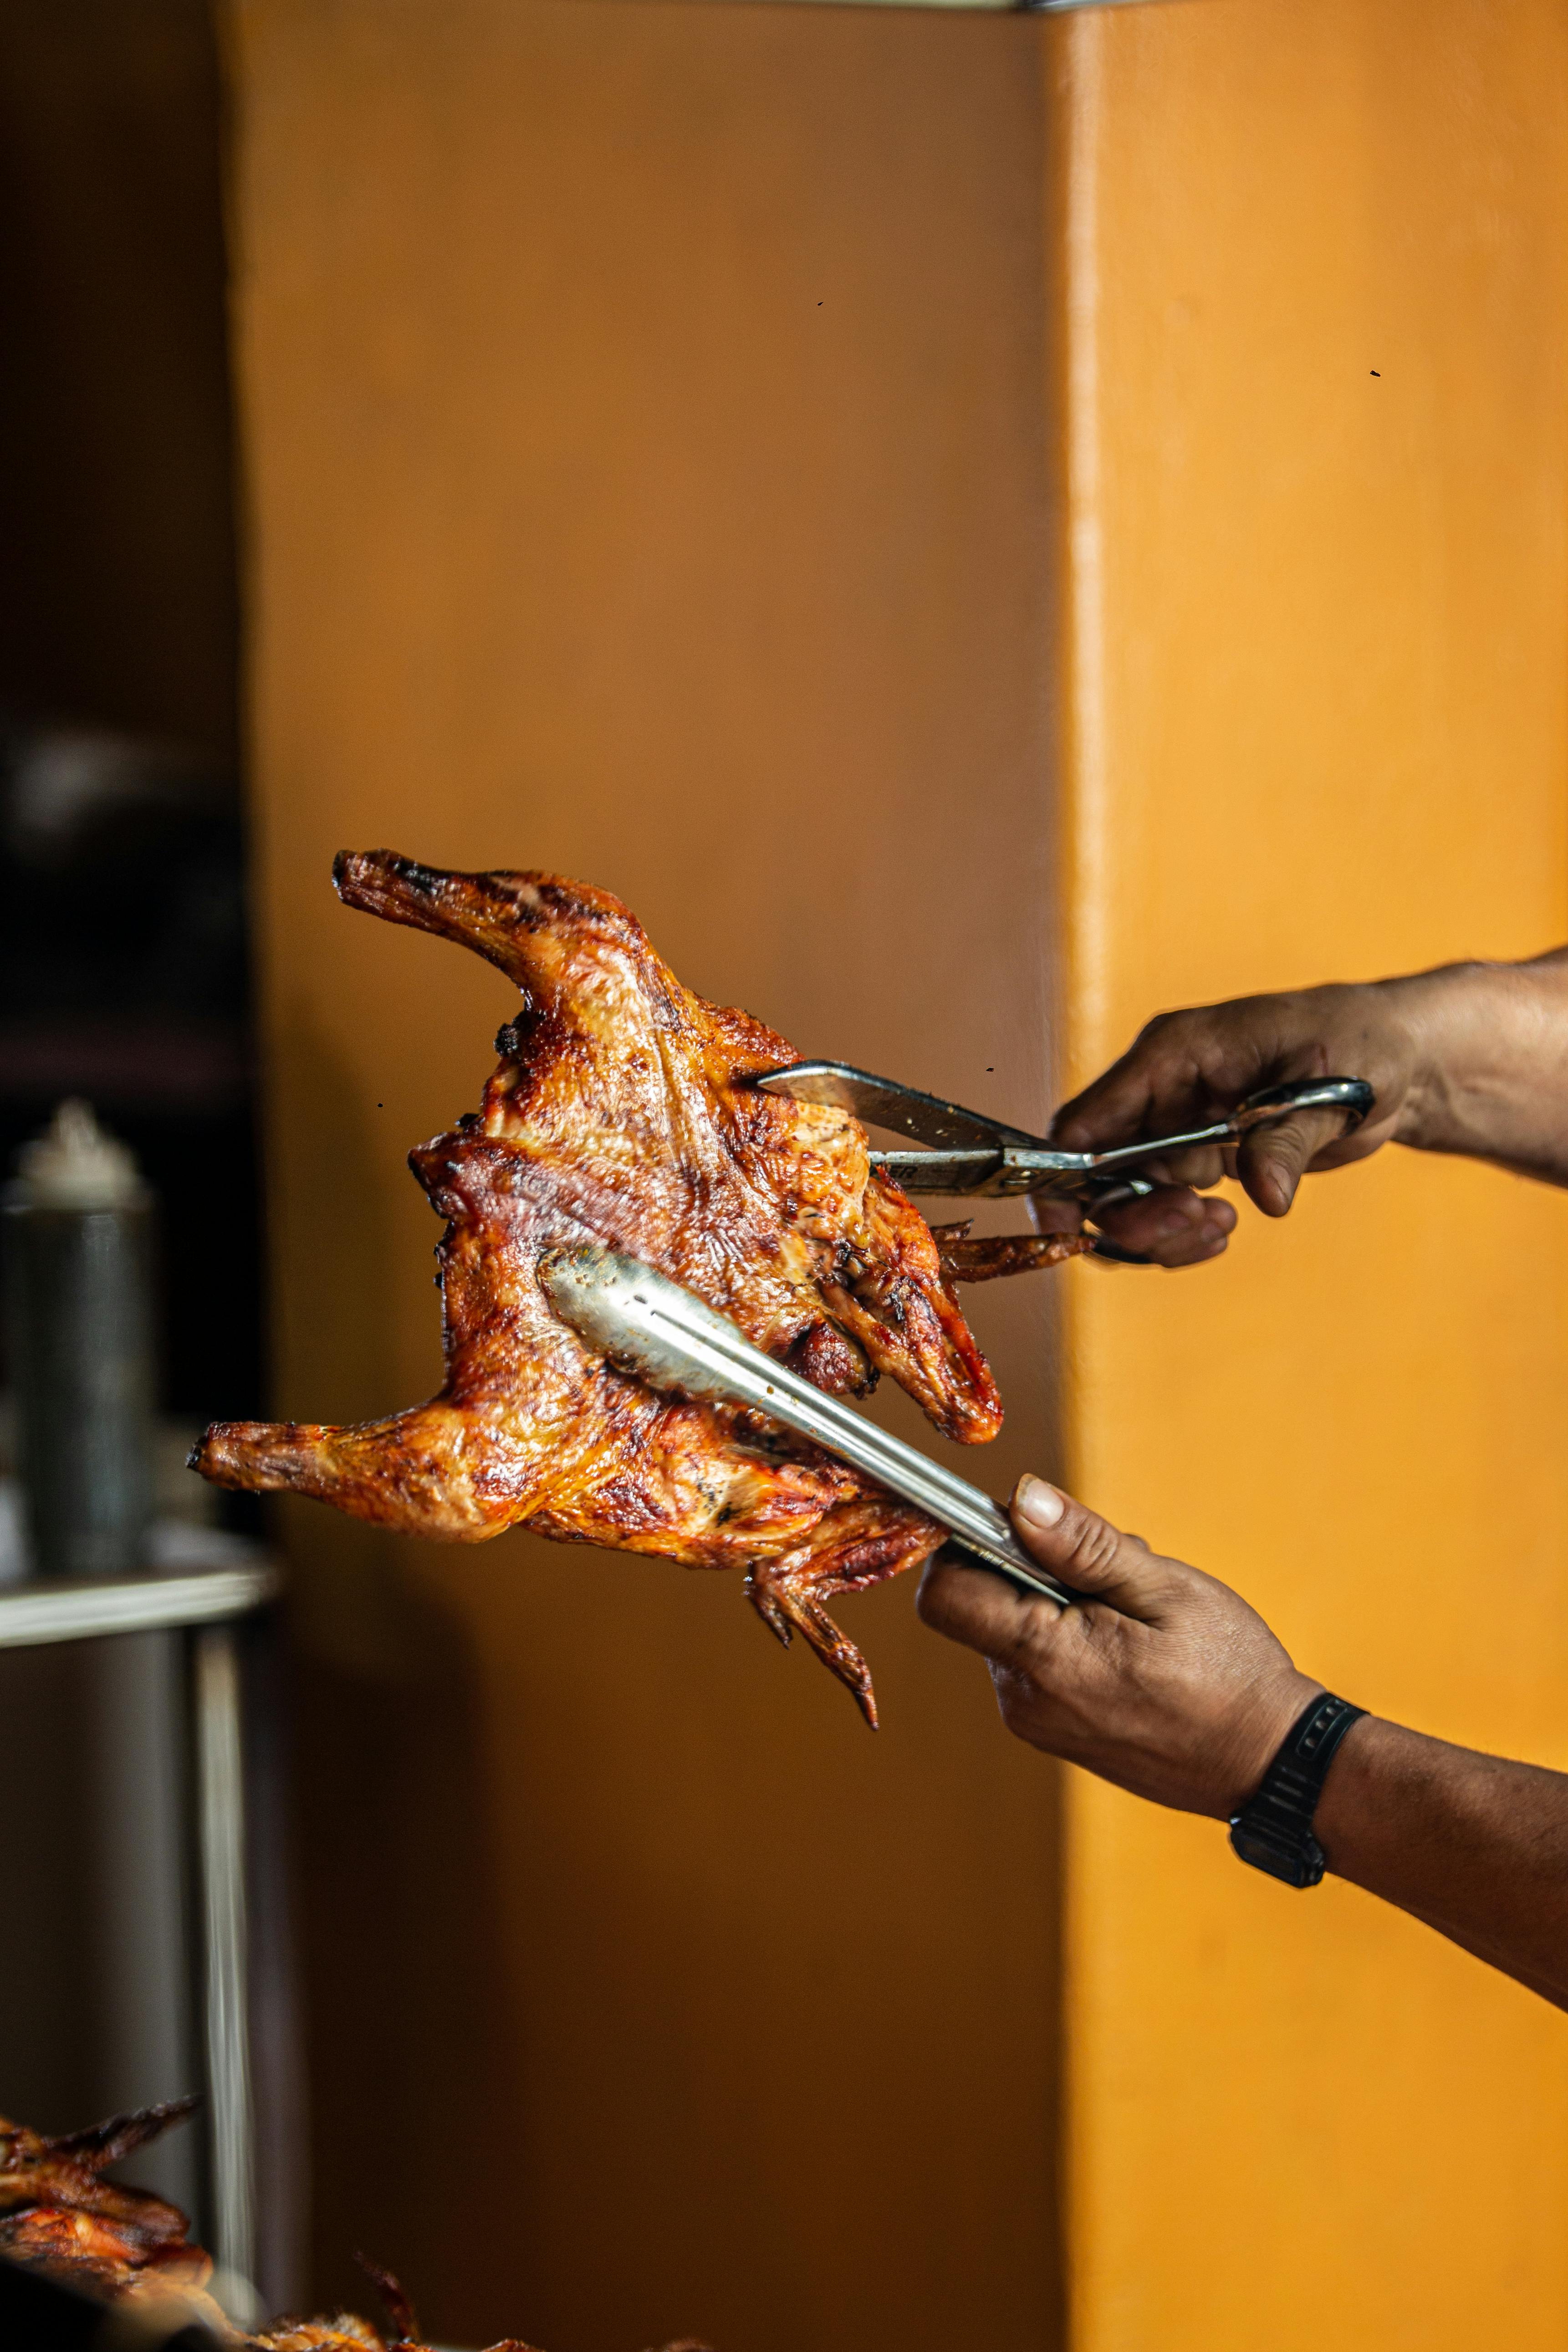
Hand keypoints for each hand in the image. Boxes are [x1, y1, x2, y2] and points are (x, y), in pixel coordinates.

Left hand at [917, 1476, 1317, 1816]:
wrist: (1268, 1763)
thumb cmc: (1229, 1674)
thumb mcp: (1165, 1590)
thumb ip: (1084, 1545)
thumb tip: (1020, 1499)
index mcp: (1044, 1661)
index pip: (944, 1593)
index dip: (964, 1544)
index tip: (1020, 1524)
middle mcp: (1024, 1698)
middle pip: (980, 1602)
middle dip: (1031, 1566)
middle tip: (1112, 1571)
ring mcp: (1038, 1721)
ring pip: (1011, 1627)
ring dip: (1057, 1599)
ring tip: (1134, 1610)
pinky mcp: (1056, 1730)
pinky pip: (1036, 1661)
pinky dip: (1068, 1635)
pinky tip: (1129, 1640)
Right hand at [1040, 975, 1428, 1266]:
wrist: (1397, 1063)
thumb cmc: (1362, 1046)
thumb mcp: (1332, 1086)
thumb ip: (1288, 1138)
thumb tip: (1265, 1194)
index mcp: (1174, 1052)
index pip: (1089, 1115)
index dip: (1064, 1171)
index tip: (1067, 1221)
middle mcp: (1162, 1092)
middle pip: (1100, 1170)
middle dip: (1135, 1212)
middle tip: (1197, 1218)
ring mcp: (1178, 1128)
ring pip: (1130, 1199)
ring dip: (1163, 1229)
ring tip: (1223, 1225)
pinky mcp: (1200, 1159)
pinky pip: (1165, 1211)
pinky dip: (1184, 1234)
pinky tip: (1226, 1227)